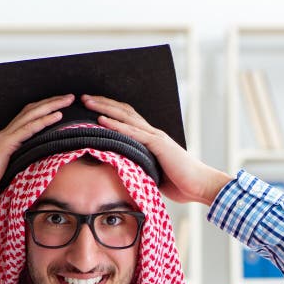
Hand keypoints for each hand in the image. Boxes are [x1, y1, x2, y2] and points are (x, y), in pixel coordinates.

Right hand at [0, 94, 74, 214]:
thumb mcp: (9, 179)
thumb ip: (22, 174)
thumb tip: (37, 181)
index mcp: (6, 142)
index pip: (28, 120)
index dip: (44, 111)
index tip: (61, 108)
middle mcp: (6, 135)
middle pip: (32, 112)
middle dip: (52, 103)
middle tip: (70, 97)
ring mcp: (5, 138)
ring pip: (32, 115)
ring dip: (52, 106)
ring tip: (68, 100)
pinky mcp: (5, 145)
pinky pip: (29, 129)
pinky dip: (44, 121)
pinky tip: (57, 116)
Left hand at [80, 94, 231, 204]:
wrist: (199, 185)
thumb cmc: (180, 184)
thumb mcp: (153, 175)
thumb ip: (140, 169)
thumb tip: (124, 174)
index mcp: (151, 139)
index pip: (128, 119)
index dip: (110, 111)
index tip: (93, 108)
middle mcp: (153, 133)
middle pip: (124, 112)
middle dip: (103, 103)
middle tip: (84, 98)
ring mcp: (155, 137)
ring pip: (125, 117)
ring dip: (104, 108)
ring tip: (87, 102)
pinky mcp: (157, 145)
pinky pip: (132, 132)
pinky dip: (115, 125)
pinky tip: (101, 120)